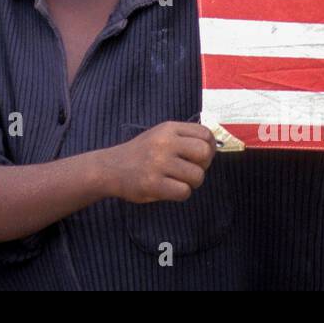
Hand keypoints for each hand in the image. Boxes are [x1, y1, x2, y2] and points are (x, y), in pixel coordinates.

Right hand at [99, 121, 216, 203]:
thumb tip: (213, 147)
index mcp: (169, 128)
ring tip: (178, 181)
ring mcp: (158, 163)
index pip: (205, 134)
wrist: (110, 168)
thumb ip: (184, 138)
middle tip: (190, 170)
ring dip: (191, 183)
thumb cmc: (141, 153)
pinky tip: (169, 189)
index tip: (200, 157)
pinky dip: (181, 194)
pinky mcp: (153, 183)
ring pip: (197, 176)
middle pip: (205, 153)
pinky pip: (184, 192)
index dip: (209, 148)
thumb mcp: (160, 135)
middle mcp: (164, 143)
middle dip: (203, 166)